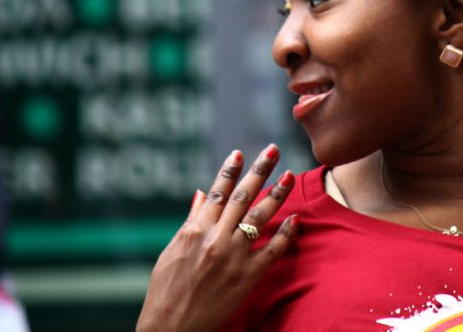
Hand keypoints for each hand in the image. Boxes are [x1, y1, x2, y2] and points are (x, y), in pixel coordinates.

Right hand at [136, 145, 299, 331]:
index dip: (229, 171)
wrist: (171, 328)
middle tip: (273, 150)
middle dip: (259, 170)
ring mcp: (233, 256)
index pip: (217, 192)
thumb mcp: (171, 251)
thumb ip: (190, 221)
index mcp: (195, 230)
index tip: (240, 153)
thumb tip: (200, 194)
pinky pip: (272, 250)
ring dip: (276, 194)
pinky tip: (296, 220)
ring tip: (289, 175)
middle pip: (242, 197)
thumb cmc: (166, 290)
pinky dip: (286, 234)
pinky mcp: (247, 277)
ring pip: (260, 217)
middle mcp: (215, 238)